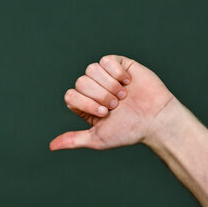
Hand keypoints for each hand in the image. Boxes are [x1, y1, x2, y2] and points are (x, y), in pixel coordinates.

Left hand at [50, 55, 176, 150]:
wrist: (156, 120)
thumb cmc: (128, 131)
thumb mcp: (98, 139)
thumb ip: (74, 140)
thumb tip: (51, 146)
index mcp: (85, 105)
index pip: (70, 95)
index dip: (85, 103)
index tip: (104, 113)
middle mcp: (93, 89)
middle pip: (81, 82)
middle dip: (99, 95)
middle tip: (116, 105)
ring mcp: (105, 76)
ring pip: (91, 69)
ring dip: (108, 84)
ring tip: (123, 96)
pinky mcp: (119, 65)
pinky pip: (106, 60)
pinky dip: (116, 72)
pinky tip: (128, 82)